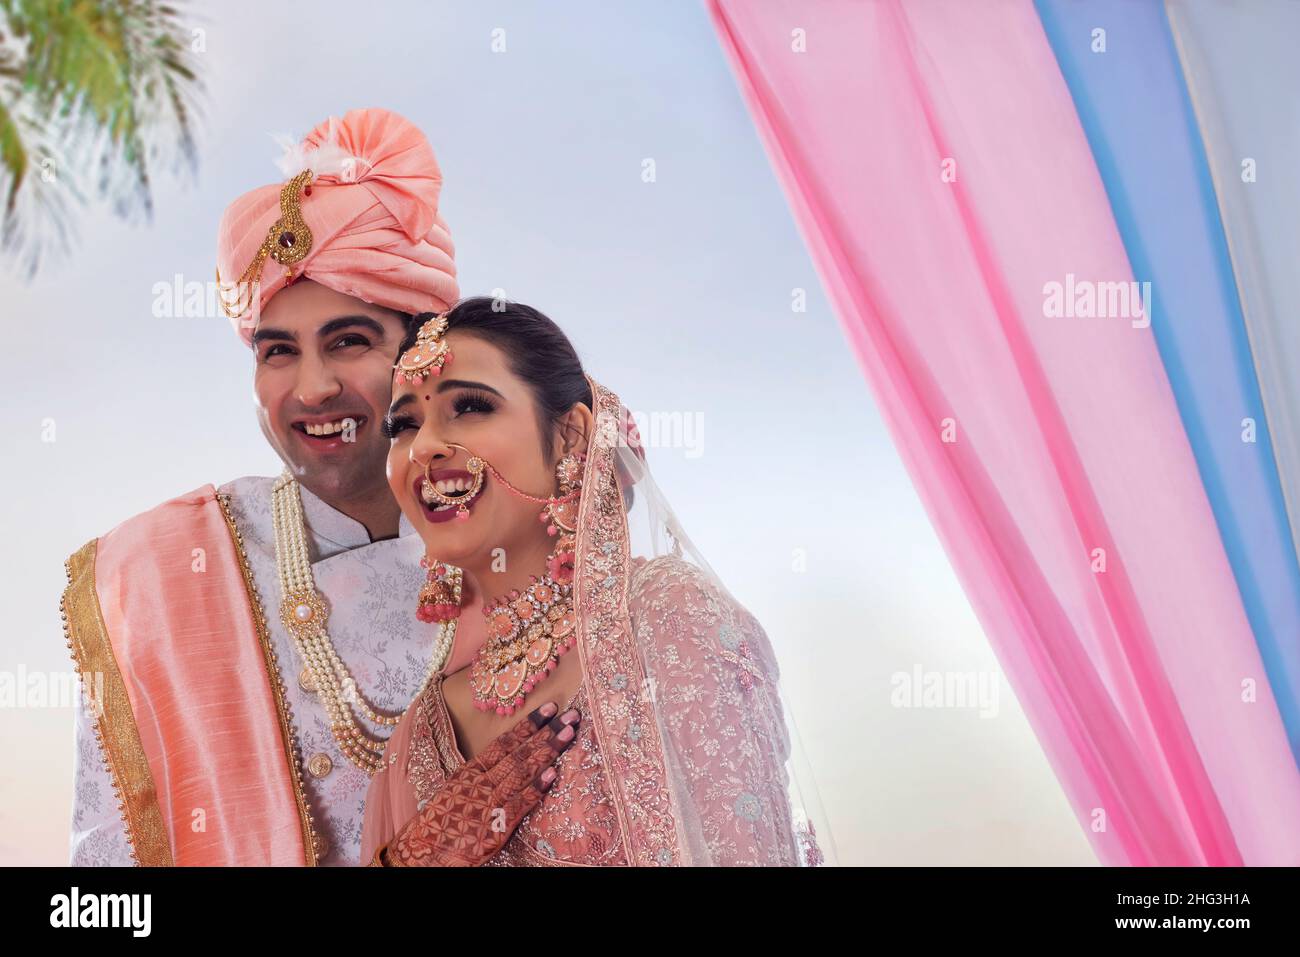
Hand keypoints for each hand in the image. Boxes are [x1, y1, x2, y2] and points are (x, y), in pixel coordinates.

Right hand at [382, 701, 579, 865]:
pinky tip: (553, 774)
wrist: (421, 851)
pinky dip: (537, 789)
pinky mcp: (495, 827)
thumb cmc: (439, 823)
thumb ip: (481, 776)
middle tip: (572, 715)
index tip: (549, 708)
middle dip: (547, 732)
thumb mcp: (458, 790)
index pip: (505, 742)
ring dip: (548, 751)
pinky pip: (519, 804)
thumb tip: (504, 762)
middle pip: (519, 752)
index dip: (529, 724)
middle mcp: (481, 782)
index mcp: (471, 771)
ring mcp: (489, 803)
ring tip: (569, 733)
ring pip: (523, 772)